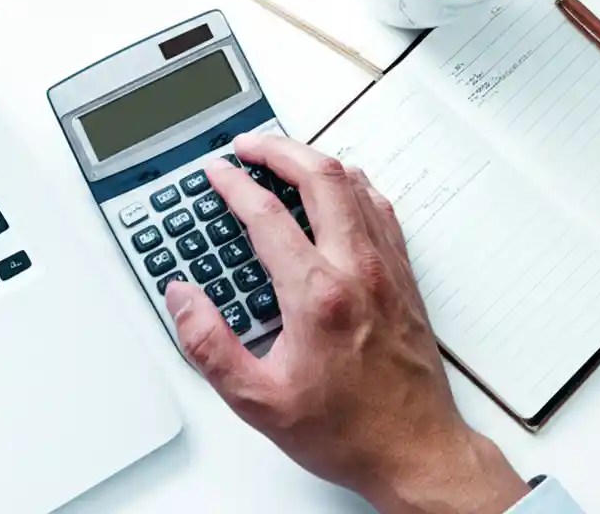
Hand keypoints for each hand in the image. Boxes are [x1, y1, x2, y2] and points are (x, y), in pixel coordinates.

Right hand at [165, 134, 528, 513]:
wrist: (416, 452)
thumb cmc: (348, 431)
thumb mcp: (257, 400)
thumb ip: (209, 344)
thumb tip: (183, 299)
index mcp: (317, 294)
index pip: (267, 215)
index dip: (234, 185)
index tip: (216, 174)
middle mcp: (357, 270)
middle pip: (320, 177)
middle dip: (278, 149)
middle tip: (248, 146)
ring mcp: (386, 269)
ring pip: (355, 185)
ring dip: (315, 161)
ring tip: (285, 157)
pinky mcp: (404, 277)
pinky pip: (379, 209)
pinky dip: (352, 186)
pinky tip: (339, 190)